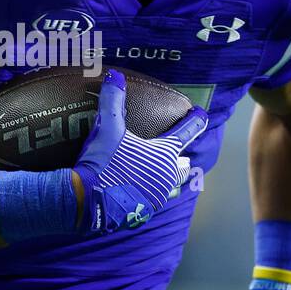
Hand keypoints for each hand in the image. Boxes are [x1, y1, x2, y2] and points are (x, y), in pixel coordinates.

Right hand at [73, 69, 208, 232]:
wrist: (88, 202)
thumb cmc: (104, 162)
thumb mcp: (107, 128)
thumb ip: (112, 101)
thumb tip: (114, 76)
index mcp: (164, 155)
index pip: (188, 133)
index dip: (196, 121)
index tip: (202, 115)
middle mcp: (166, 177)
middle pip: (185, 167)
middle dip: (184, 161)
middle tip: (181, 156)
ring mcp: (156, 197)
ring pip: (172, 188)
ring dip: (170, 180)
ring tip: (162, 175)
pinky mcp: (143, 213)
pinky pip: (154, 201)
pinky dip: (151, 194)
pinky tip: (140, 191)